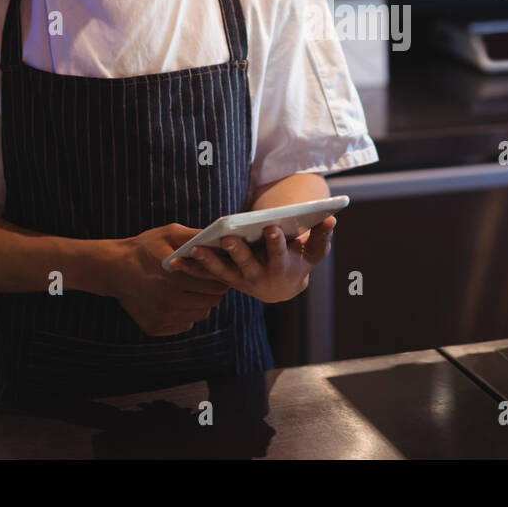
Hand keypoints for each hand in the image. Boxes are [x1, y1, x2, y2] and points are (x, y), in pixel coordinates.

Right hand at [97, 224, 230, 335]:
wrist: (112, 268)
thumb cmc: (144, 247)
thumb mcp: (169, 233)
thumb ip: (196, 236)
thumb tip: (221, 239)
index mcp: (176, 279)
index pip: (217, 284)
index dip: (219, 275)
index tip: (215, 269)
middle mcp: (170, 302)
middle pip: (212, 301)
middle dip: (213, 289)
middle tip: (205, 278)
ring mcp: (162, 317)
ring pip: (201, 314)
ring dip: (200, 302)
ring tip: (191, 288)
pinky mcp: (155, 327)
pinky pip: (185, 324)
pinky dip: (185, 314)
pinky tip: (177, 300)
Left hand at [167, 216, 335, 303]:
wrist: (282, 288)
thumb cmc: (298, 261)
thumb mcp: (313, 252)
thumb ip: (322, 236)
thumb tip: (332, 219)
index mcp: (282, 266)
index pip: (280, 253)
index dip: (277, 242)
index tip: (273, 228)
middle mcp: (260, 277)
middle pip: (247, 264)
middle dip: (238, 251)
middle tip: (228, 238)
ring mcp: (241, 281)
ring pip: (223, 273)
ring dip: (209, 263)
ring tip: (195, 250)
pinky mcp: (227, 281)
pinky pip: (207, 276)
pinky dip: (192, 270)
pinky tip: (175, 261)